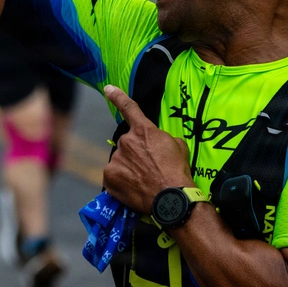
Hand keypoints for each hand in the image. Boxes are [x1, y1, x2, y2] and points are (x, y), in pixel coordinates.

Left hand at [102, 84, 192, 213]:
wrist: (171, 198)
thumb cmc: (177, 171)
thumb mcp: (178, 146)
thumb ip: (162, 138)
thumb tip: (157, 142)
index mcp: (143, 131)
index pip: (129, 108)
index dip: (117, 96)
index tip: (108, 88)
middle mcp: (126, 141)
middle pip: (127, 144)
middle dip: (135, 154)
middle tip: (149, 168)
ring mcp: (116, 159)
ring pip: (120, 161)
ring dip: (129, 168)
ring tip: (143, 181)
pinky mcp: (109, 176)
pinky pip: (113, 175)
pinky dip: (121, 181)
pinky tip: (133, 188)